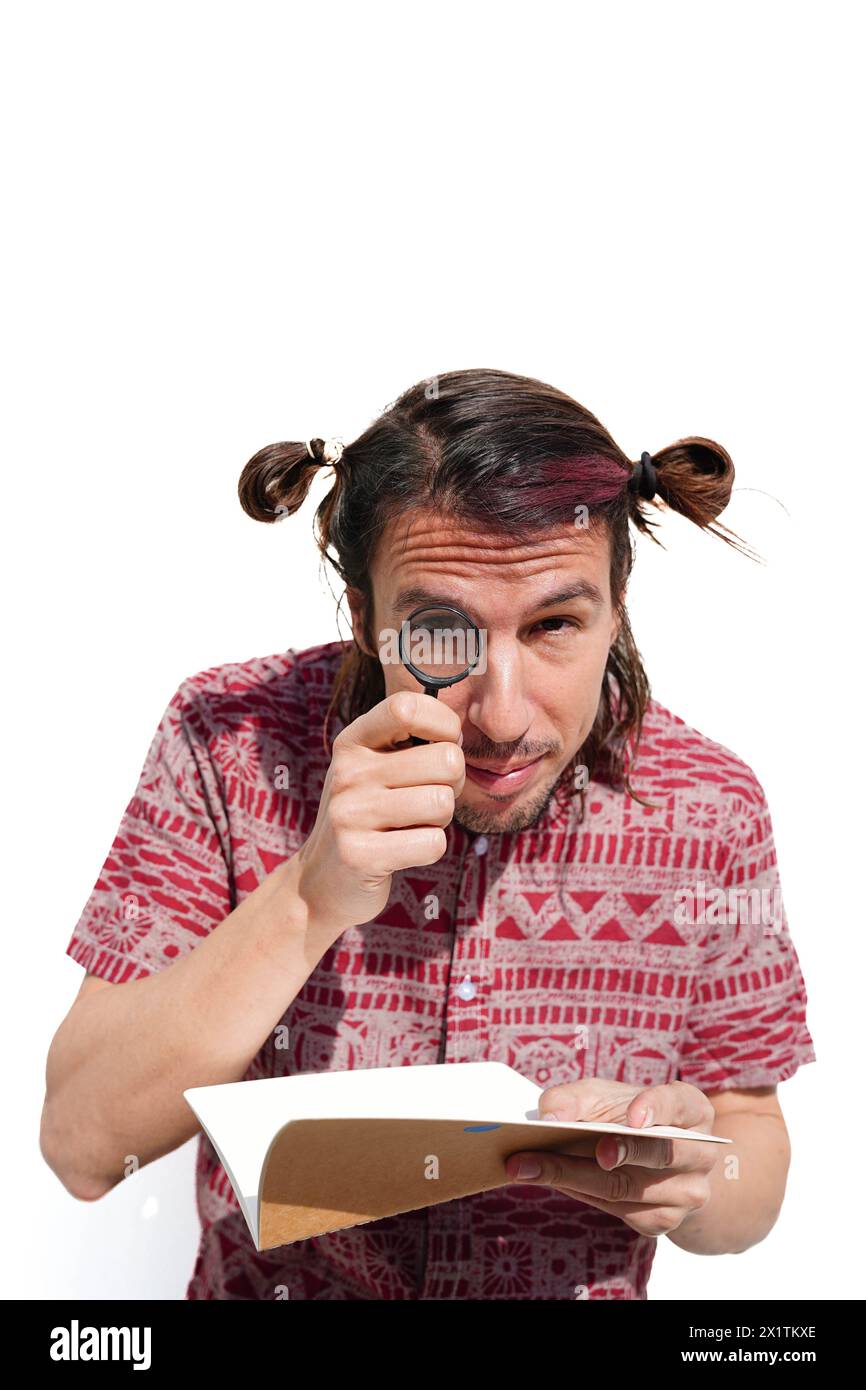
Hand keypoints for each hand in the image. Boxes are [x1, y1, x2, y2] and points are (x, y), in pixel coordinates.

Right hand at [294, 691, 464, 936]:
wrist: (321, 881)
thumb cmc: (368, 815)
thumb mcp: (375, 768)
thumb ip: (412, 743)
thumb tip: (462, 733)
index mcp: (353, 741)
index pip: (407, 706)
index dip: (444, 723)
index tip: (444, 743)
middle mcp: (347, 772)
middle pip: (446, 760)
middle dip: (452, 783)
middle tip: (427, 797)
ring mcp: (349, 814)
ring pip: (443, 803)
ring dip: (439, 820)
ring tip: (411, 824)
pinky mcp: (359, 855)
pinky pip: (433, 843)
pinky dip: (429, 849)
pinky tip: (402, 850)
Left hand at [503, 1077, 720, 1238]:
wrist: (654, 1162)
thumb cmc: (626, 1116)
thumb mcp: (604, 1096)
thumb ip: (575, 1097)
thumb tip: (548, 1115)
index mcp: (692, 1110)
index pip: (679, 1104)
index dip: (656, 1108)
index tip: (633, 1117)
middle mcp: (700, 1153)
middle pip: (658, 1153)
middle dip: (611, 1149)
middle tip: (558, 1141)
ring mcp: (687, 1193)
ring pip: (627, 1187)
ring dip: (570, 1175)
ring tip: (525, 1165)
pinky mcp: (664, 1222)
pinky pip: (618, 1211)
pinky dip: (578, 1192)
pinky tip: (548, 1179)